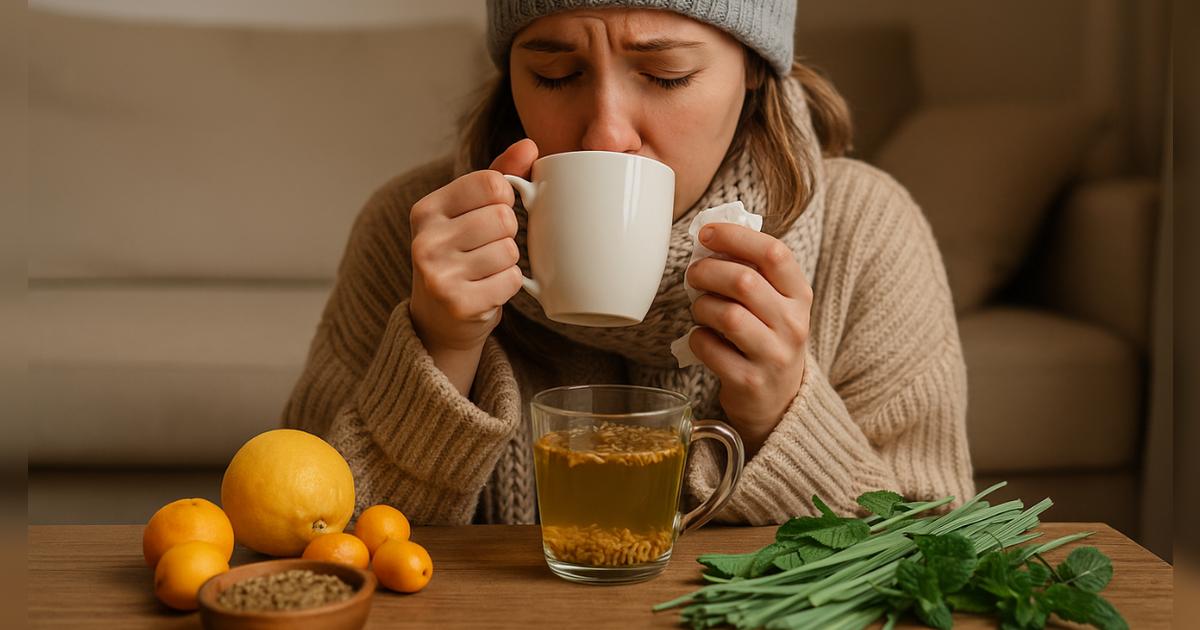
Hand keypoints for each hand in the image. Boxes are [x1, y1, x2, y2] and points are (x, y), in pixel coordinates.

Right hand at [408, 139, 537, 389]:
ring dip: (508, 262)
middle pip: (504, 219)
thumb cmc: (461, 255)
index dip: (505, 199)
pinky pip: (512, 281)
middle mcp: (425, 240)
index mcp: (427, 209)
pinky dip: (509, 285)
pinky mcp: (458, 303)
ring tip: (486, 270)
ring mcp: (438, 274)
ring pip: (509, 251)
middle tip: (487, 249)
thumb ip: (499, 174)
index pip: (492, 183)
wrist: (439, 319)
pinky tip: (488, 289)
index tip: (492, 214)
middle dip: (507, 235)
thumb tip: (530, 145)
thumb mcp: (470, 211)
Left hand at [684, 223, 813, 454]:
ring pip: (727, 315)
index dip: (735, 237)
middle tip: (693, 274)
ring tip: (700, 309)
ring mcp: (773, 355)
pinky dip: (696, 338)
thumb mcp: (775, 304)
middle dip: (707, 271)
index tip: (706, 233)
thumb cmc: (767, 339)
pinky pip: (709, 348)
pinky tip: (702, 338)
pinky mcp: (749, 381)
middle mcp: (793, 324)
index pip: (774, 253)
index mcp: (799, 296)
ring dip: (702, 306)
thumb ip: (753, 271)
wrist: (780, 401)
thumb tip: (709, 238)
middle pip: (744, 281)